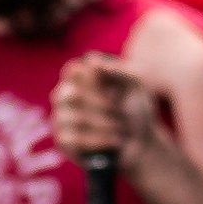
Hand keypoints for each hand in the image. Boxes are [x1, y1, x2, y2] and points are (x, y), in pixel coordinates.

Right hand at [52, 54, 168, 161]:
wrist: (141, 142)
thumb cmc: (135, 108)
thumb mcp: (135, 84)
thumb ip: (116, 69)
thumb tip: (92, 61)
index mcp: (79, 76)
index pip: (73, 71)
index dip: (95, 81)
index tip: (116, 91)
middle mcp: (65, 94)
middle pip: (73, 94)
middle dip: (103, 105)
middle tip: (121, 112)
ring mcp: (61, 117)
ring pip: (76, 119)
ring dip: (105, 124)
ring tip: (121, 127)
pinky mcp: (63, 140)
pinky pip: (74, 139)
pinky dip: (98, 140)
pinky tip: (114, 141)